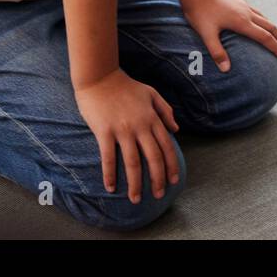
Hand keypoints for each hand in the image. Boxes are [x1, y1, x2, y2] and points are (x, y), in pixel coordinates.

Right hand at [74, 69, 179, 203]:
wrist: (100, 77)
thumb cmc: (125, 85)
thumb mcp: (151, 93)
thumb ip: (165, 110)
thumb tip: (176, 130)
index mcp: (152, 118)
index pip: (166, 146)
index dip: (171, 165)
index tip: (173, 180)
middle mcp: (140, 126)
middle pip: (153, 158)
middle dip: (157, 179)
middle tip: (158, 195)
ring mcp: (122, 129)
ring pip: (133, 162)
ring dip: (135, 183)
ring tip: (136, 199)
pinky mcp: (104, 132)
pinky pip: (108, 157)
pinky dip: (110, 174)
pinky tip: (110, 187)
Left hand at [178, 0, 276, 71]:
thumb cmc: (199, 12)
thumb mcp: (206, 34)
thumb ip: (217, 52)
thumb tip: (226, 70)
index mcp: (242, 22)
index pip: (265, 38)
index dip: (276, 48)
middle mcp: (247, 13)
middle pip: (271, 27)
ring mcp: (244, 5)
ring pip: (264, 18)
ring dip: (273, 30)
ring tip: (275, 39)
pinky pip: (255, 11)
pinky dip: (262, 21)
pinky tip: (257, 23)